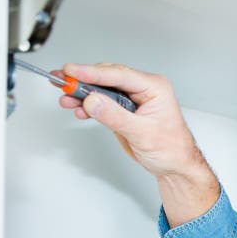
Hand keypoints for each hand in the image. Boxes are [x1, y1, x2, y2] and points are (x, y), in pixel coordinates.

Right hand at [57, 63, 219, 225]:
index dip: (93, 72)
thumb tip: (93, 100)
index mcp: (154, 87)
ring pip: (102, 90)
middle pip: (107, 78)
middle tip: (62, 82)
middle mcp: (143, 89)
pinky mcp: (123, 110)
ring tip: (65, 97)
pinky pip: (102, 103)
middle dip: (83, 80)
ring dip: (82, 94)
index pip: (119, 75)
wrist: (174, 167)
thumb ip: (116, 116)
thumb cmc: (171, 149)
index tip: (72, 71)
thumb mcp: (142, 133)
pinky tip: (77, 109)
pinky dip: (88, 106)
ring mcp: (132, 100)